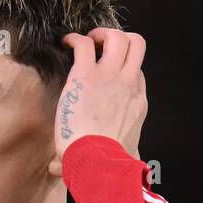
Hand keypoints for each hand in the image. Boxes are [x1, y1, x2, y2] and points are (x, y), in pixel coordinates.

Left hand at [47, 28, 147, 177]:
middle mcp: (128, 84)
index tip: (109, 73)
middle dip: (120, 39)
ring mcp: (110, 77)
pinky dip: (74, 39)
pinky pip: (84, 44)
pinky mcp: (86, 75)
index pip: (138, 74)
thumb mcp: (120, 157)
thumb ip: (103, 159)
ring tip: (88, 40)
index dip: (125, 68)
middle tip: (102, 46)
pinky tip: (66, 43)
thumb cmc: (107, 162)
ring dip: (102, 33)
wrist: (98, 161)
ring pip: (119, 37)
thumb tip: (65, 168)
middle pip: (137, 45)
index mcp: (137, 102)